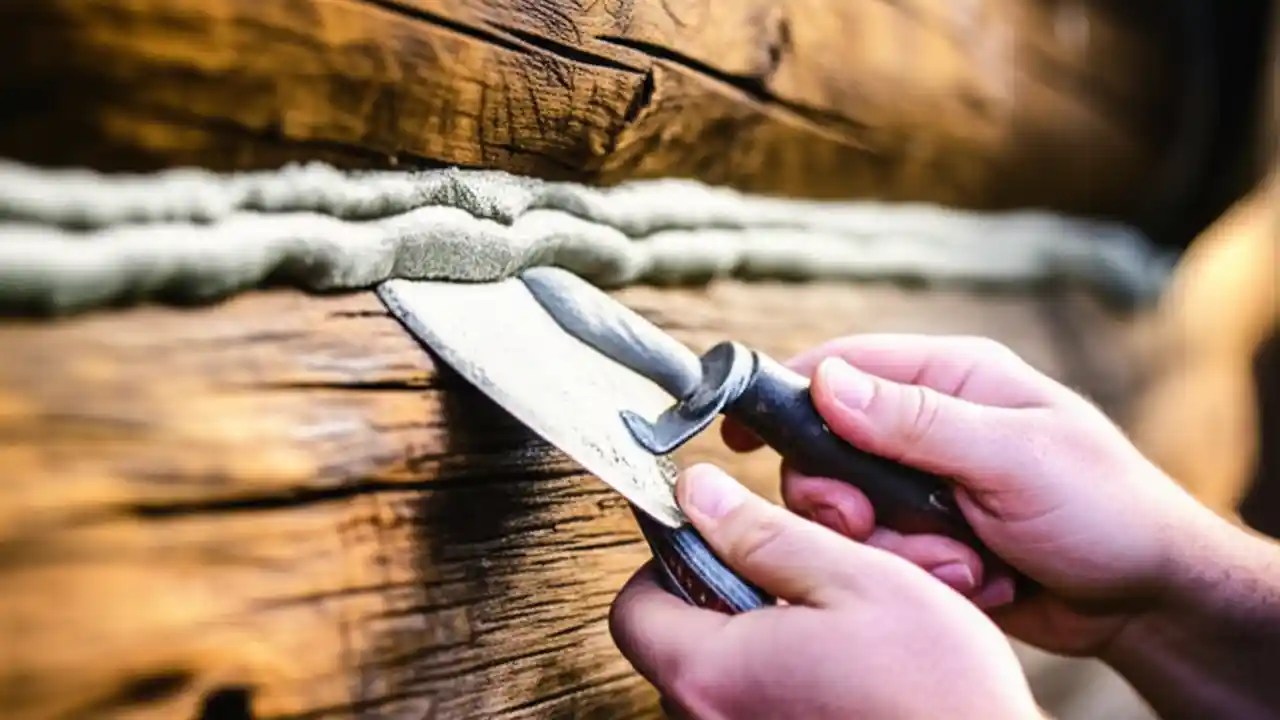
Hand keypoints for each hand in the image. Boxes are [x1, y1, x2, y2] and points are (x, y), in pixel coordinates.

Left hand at [610, 464, 1040, 719]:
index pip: (632, 610)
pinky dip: (784, 682)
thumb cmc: (939, 694)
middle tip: (789, 582)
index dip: (666, 563)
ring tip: (829, 628)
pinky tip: (842, 671)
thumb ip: (766, 535)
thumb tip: (700, 496)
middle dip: (723, 601)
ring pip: (720, 678)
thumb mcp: (857, 581)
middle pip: (674, 645)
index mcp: (714, 671)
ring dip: (760, 642)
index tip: (712, 541)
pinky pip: (756, 708)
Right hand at [722, 334, 1213, 655]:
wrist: (1146, 598)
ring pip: (848, 512)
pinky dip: (920, 574)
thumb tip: (828, 382)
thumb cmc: (1105, 510)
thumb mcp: (1015, 457)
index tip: (737, 433)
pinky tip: (979, 579)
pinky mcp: (926, 538)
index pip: (844, 367)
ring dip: (897, 547)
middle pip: (827, 450)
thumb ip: (918, 422)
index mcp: (951, 380)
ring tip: (966, 561)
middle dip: (844, 498)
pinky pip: (881, 555)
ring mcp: (925, 485)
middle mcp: (929, 427)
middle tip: (868, 524)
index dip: (785, 395)